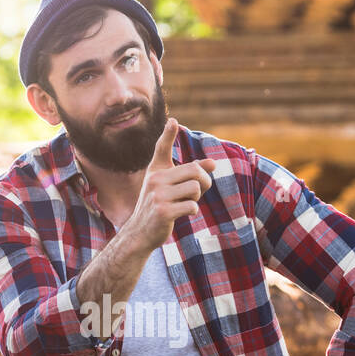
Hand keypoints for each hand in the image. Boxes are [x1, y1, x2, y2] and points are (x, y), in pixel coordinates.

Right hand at [125, 117, 216, 252]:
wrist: (140, 233)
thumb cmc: (160, 207)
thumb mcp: (172, 188)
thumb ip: (192, 174)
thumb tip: (214, 163)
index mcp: (156, 171)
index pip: (162, 149)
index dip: (168, 134)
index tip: (173, 121)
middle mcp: (155, 180)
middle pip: (194, 171)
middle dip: (204, 181)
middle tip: (201, 190)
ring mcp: (157, 196)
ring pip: (195, 188)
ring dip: (197, 197)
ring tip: (186, 203)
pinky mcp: (163, 211)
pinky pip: (191, 205)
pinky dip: (192, 210)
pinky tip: (182, 214)